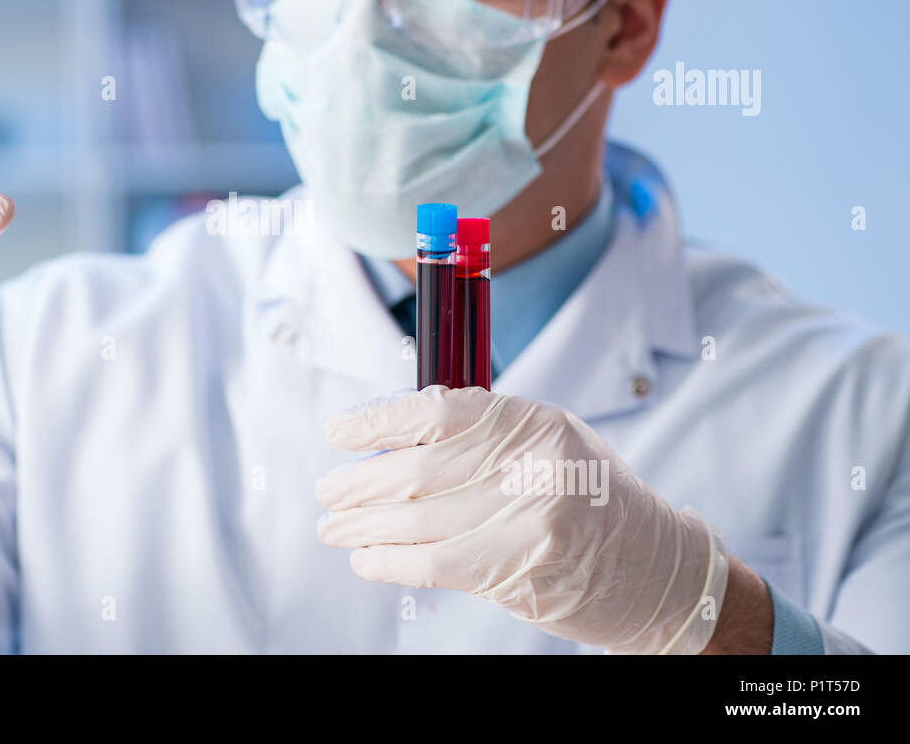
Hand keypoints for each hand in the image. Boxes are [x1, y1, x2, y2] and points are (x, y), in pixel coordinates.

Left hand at [316, 386, 728, 653]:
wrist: (655, 569)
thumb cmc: (589, 497)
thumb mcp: (545, 442)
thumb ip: (478, 434)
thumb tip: (391, 436)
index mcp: (532, 421)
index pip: (436, 413)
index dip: (377, 422)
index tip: (339, 432)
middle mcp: (532, 466)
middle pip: (417, 473)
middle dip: (358, 484)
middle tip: (328, 492)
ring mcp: (529, 522)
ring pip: (418, 524)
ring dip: (362, 527)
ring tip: (333, 528)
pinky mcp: (523, 572)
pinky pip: (435, 566)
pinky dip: (389, 561)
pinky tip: (366, 557)